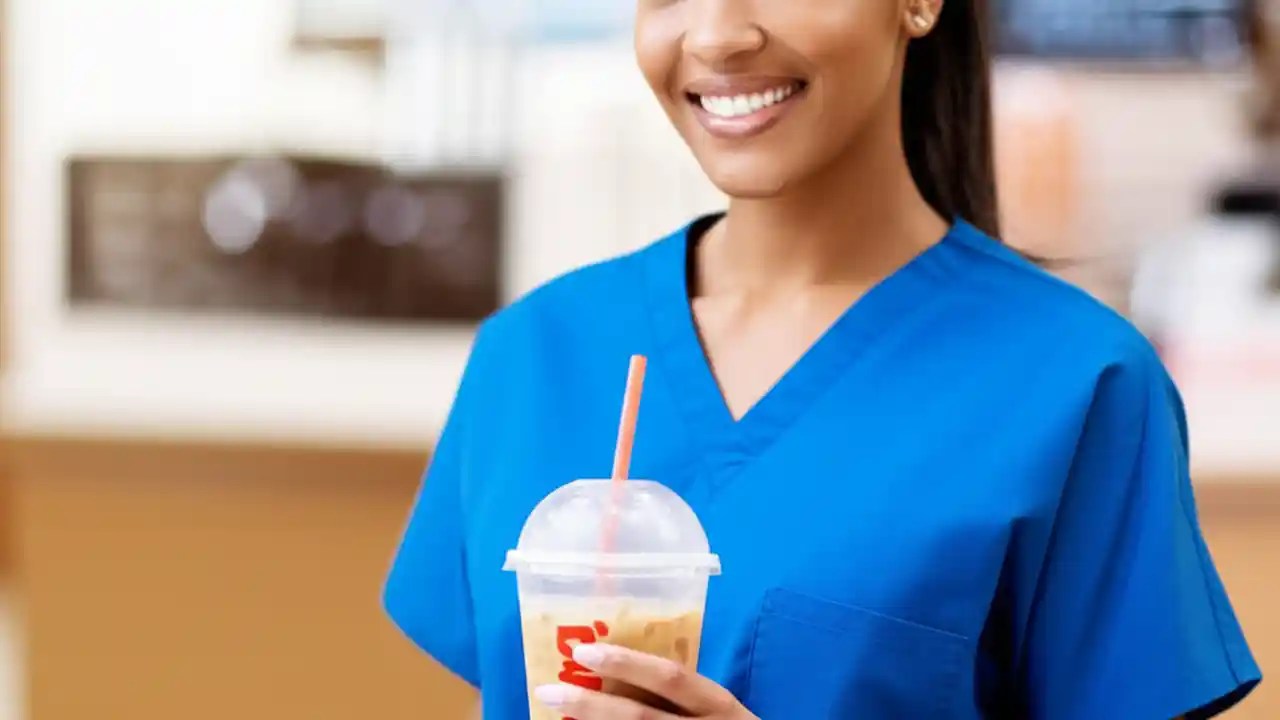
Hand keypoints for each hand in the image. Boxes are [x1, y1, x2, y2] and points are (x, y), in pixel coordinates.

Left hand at [534, 643, 757, 719]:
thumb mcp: (716, 710)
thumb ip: (679, 693)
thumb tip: (616, 671)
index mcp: (719, 707)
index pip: (670, 678)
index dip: (626, 663)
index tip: (583, 651)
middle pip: (639, 719)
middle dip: (589, 705)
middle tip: (547, 690)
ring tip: (552, 716)